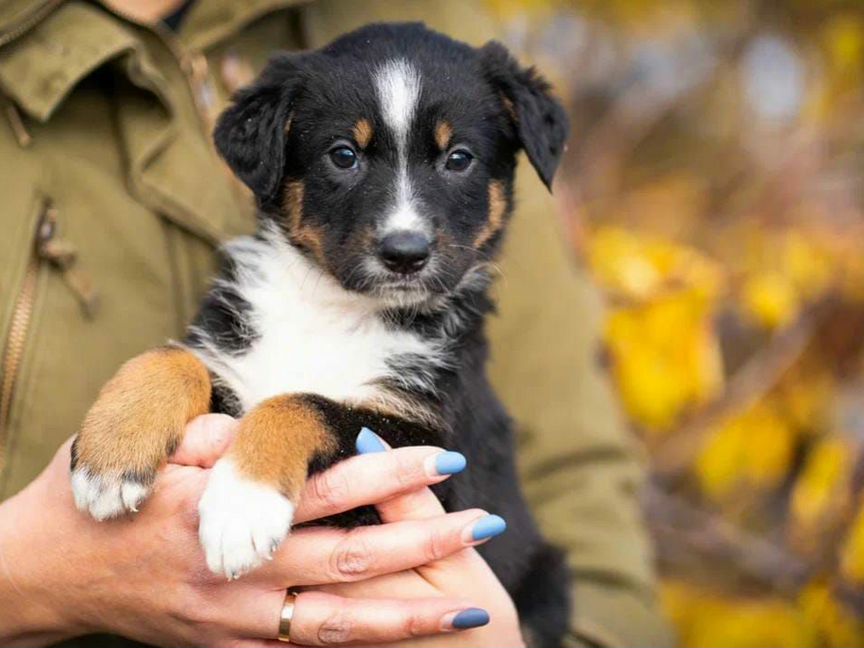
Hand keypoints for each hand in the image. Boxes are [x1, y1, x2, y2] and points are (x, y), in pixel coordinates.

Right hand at [0, 416, 498, 646]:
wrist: (42, 575)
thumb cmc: (95, 497)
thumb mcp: (145, 447)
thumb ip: (216, 440)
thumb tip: (270, 434)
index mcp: (219, 509)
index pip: (326, 490)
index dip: (391, 475)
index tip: (445, 460)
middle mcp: (234, 569)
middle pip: (349, 559)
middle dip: (424, 544)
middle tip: (485, 525)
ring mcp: (232, 619)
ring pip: (336, 624)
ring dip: (407, 615)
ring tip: (467, 609)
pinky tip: (399, 641)